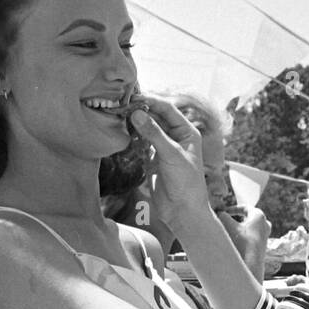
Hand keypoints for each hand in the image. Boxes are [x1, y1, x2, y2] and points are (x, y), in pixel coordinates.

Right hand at [129, 98, 208, 234]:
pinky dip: (133, 136)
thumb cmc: (186, 183)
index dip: (151, 101)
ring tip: (120, 115)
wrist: (183, 211)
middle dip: (141, 110)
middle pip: (157, 117)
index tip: (133, 97)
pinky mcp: (154, 159)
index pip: (167, 109)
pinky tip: (124, 131)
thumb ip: (154, 133)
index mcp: (187, 132)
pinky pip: (142, 142)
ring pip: (148, 128)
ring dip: (136, 122)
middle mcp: (176, 137)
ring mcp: (165, 148)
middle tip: (122, 105)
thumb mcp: (171, 155)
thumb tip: (137, 113)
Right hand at [219, 207, 270, 279]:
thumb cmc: (240, 242)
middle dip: (235, 220)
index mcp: (259, 216)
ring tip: (227, 235)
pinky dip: (240, 240)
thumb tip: (219, 213)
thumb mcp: (226, 223)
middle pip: (247, 219)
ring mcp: (264, 238)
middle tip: (225, 223)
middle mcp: (265, 226)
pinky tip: (232, 246)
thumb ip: (221, 214)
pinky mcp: (261, 249)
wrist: (250, 265)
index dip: (232, 209)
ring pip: (248, 230)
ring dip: (237, 231)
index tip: (223, 213)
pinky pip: (249, 240)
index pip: (244, 208)